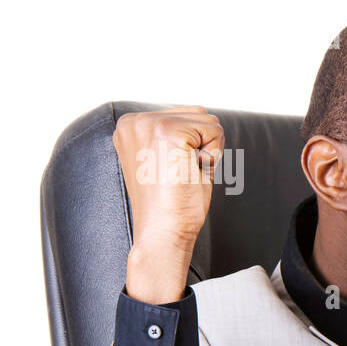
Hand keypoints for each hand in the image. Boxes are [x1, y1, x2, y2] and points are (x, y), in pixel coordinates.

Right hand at [112, 106, 223, 302]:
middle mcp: (134, 120)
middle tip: (182, 174)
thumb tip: (203, 118)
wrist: (163, 231)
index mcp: (131, 126)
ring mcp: (148, 123)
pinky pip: (215, 131)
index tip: (172, 172)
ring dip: (208, 151)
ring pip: (209, 121)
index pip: (186, 117)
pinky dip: (213, 156)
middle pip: (199, 114)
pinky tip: (191, 173)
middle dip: (203, 146)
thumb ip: (176, 136)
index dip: (194, 147)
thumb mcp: (169, 160)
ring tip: (184, 174)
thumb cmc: (171, 203)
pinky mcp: (168, 131)